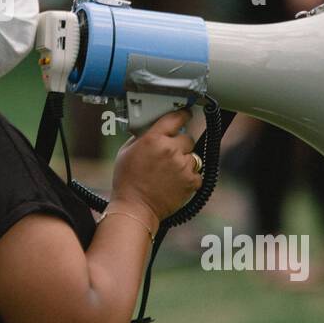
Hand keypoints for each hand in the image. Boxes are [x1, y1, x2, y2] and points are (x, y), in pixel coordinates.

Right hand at [111, 109, 202, 223]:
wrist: (135, 208)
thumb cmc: (127, 181)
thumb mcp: (126, 151)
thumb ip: (142, 136)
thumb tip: (152, 128)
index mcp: (154, 138)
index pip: (176, 117)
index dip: (182, 115)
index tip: (185, 114)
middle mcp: (170, 150)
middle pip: (187, 138)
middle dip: (180, 144)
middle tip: (168, 154)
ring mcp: (183, 166)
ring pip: (193, 155)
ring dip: (184, 161)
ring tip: (170, 171)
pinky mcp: (191, 181)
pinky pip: (197, 172)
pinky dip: (189, 176)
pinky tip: (175, 181)